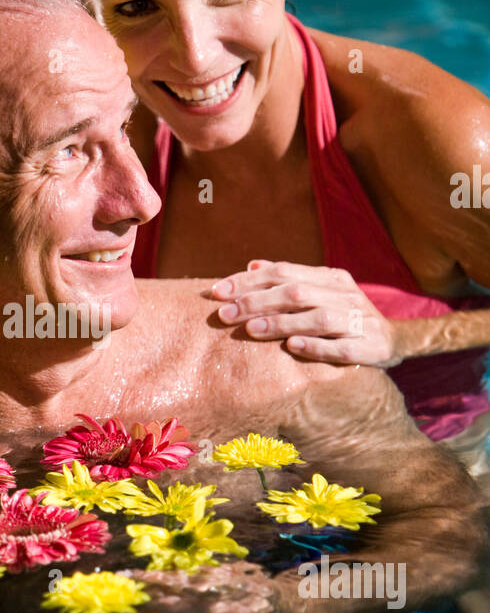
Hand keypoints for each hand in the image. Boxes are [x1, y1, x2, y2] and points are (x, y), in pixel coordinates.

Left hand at [117, 562, 304, 612]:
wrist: (283, 608)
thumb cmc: (251, 581)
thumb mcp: (229, 568)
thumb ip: (200, 572)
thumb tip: (165, 574)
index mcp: (222, 584)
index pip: (180, 582)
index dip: (153, 581)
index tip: (128, 576)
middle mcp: (219, 608)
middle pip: (172, 606)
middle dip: (142, 602)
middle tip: (114, 596)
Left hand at [211, 261, 403, 365]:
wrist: (394, 339)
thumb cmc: (345, 316)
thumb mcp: (320, 291)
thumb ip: (288, 278)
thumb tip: (251, 265)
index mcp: (330, 278)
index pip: (283, 272)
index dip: (248, 282)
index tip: (218, 292)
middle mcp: (344, 295)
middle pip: (295, 292)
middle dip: (256, 302)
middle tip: (224, 314)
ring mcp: (358, 320)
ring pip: (316, 318)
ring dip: (281, 323)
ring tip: (251, 330)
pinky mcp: (368, 347)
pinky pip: (339, 347)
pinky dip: (315, 346)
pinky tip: (291, 348)